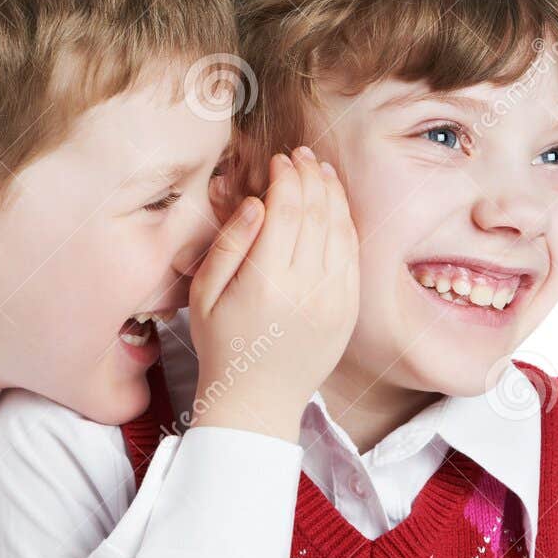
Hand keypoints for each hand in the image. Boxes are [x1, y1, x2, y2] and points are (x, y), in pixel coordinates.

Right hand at [186, 146, 358, 443]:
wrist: (256, 401)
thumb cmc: (222, 345)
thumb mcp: (204, 294)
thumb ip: (229, 245)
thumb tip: (255, 203)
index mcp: (266, 281)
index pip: (287, 210)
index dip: (287, 177)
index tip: (279, 161)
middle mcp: (306, 288)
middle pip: (318, 213)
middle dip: (310, 176)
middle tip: (301, 156)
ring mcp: (333, 300)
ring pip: (341, 230)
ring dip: (333, 195)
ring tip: (321, 171)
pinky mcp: (348, 310)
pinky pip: (352, 256)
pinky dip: (346, 225)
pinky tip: (335, 208)